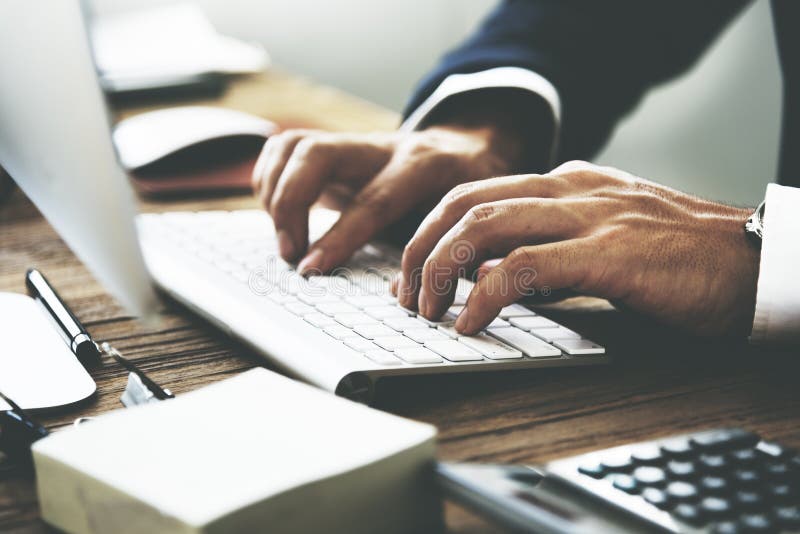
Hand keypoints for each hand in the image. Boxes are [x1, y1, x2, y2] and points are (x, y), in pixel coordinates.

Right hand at [251, 90, 552, 273]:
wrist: (466, 146)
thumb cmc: (469, 190)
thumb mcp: (471, 217)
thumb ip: (447, 250)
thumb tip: (409, 295)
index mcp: (422, 167)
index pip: (372, 202)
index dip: (337, 238)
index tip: (308, 270)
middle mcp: (381, 148)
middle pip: (317, 154)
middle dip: (290, 203)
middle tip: (290, 253)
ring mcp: (352, 144)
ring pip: (295, 146)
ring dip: (274, 191)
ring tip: (285, 237)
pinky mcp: (332, 148)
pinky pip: (284, 148)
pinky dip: (268, 178)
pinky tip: (277, 211)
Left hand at [397, 161, 759, 337]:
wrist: (756, 265)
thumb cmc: (685, 260)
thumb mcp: (609, 239)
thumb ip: (557, 248)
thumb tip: (503, 280)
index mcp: (570, 182)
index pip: (478, 192)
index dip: (433, 231)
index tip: (412, 271)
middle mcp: (572, 189)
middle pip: (466, 203)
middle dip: (420, 248)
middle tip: (405, 295)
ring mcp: (590, 217)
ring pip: (484, 226)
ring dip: (441, 270)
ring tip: (426, 311)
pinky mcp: (609, 254)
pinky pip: (524, 268)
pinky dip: (485, 297)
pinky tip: (471, 325)